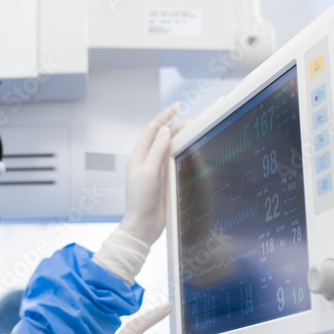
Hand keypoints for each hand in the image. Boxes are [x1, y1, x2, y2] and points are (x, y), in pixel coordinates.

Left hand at [120, 104, 188, 245]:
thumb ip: (157, 151)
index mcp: (138, 157)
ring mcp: (155, 171)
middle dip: (176, 126)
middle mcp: (146, 162)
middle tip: (194, 121)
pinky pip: (174, 161)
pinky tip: (193, 150)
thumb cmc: (141, 202)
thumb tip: (165, 130)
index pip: (152, 130)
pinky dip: (183, 152)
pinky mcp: (163, 181)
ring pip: (169, 148)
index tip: (177, 107)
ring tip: (195, 131)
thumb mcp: (149, 173)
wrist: (143, 227)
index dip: (164, 116)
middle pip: (162, 137)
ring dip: (181, 138)